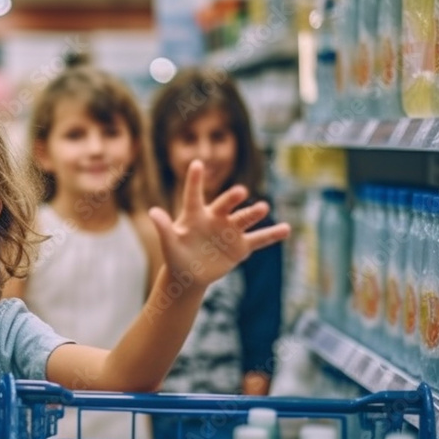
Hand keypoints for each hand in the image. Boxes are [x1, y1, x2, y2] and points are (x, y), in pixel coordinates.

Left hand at [148, 161, 289, 289]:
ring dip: (254, 213)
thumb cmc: (176, 255)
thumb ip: (163, 227)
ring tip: (264, 207)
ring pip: (244, 219)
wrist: (190, 274)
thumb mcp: (169, 243)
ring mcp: (230, 230)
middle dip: (232, 199)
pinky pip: (258, 239)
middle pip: (225, 205)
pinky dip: (272, 234)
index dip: (195, 181)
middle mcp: (216, 217)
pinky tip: (286, 229)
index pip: (194, 195)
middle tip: (240, 191)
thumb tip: (152, 212)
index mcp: (195, 214)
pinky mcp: (241, 246)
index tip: (196, 164)